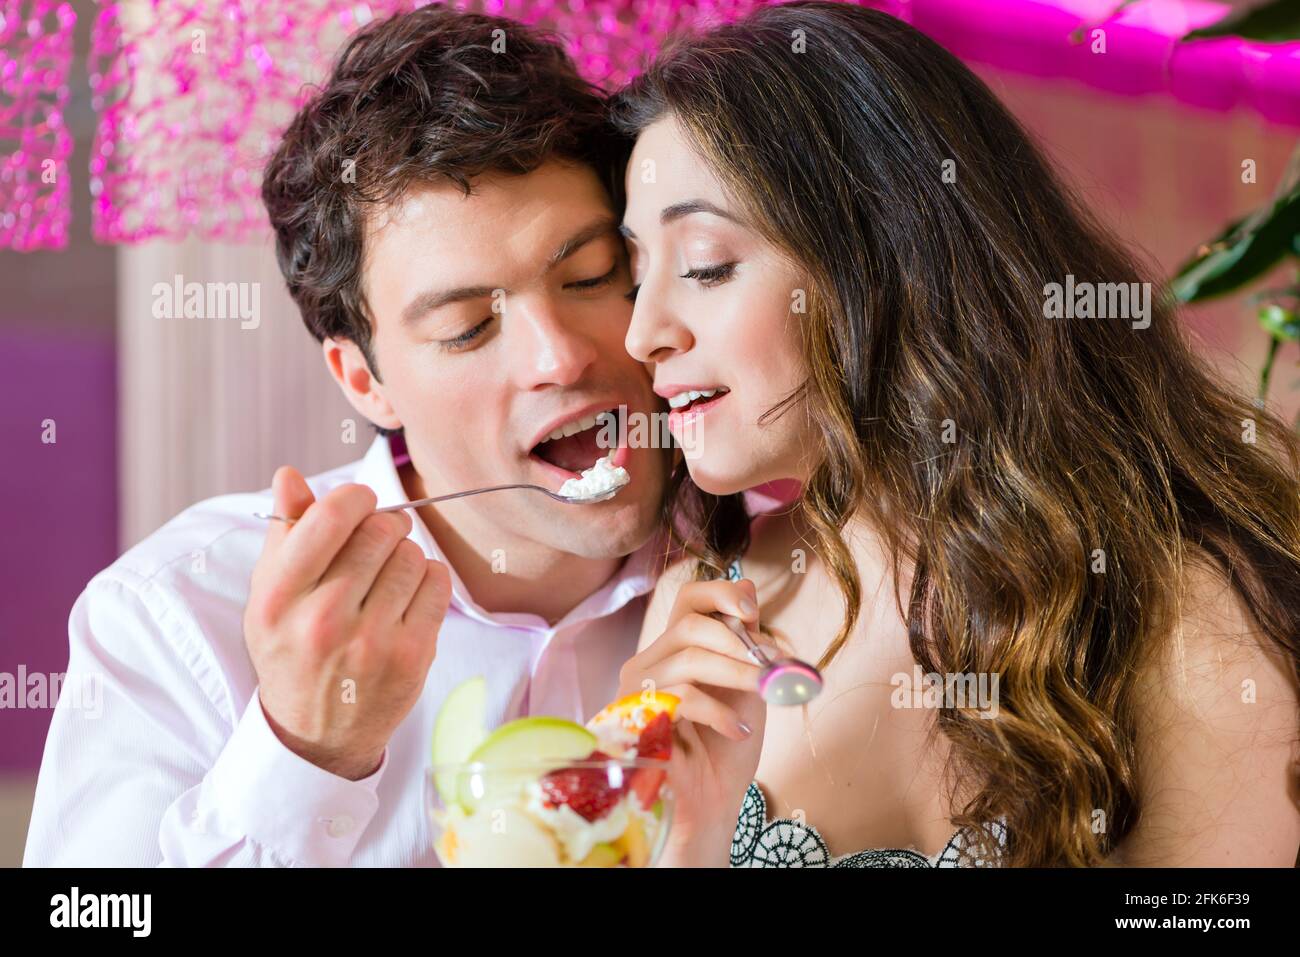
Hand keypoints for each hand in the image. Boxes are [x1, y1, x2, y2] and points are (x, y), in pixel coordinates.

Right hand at [243, 466, 451, 779]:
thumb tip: (290, 475)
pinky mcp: (411, 656)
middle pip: (379, 531)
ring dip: (406, 553)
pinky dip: (429, 579)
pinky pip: (438, 583)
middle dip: (385, 525)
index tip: (360, 503)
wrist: (315, 733)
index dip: (355, 497)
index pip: (330, 518)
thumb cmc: (292, 649)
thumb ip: (284, 531)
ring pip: (412, 555)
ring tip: (388, 575)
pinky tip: (408, 596)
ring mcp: (371, 641)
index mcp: (279, 598)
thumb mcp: (270, 594)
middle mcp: (323, 620)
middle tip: (378, 540)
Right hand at [617, 579, 767, 866]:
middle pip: (690, 624)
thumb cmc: (725, 750)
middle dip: (740, 642)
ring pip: (689, 659)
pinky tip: (740, 732)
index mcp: (672, 650)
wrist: (710, 805)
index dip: (723, 594)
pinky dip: (720, 713)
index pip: (689, 598)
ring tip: (764, 693)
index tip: (756, 613)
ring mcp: (636, 693)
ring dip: (738, 674)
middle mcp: (647, 664)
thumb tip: (750, 588)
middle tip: (772, 665)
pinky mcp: (636, 722)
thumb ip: (747, 645)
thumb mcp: (746, 688)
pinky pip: (681, 698)